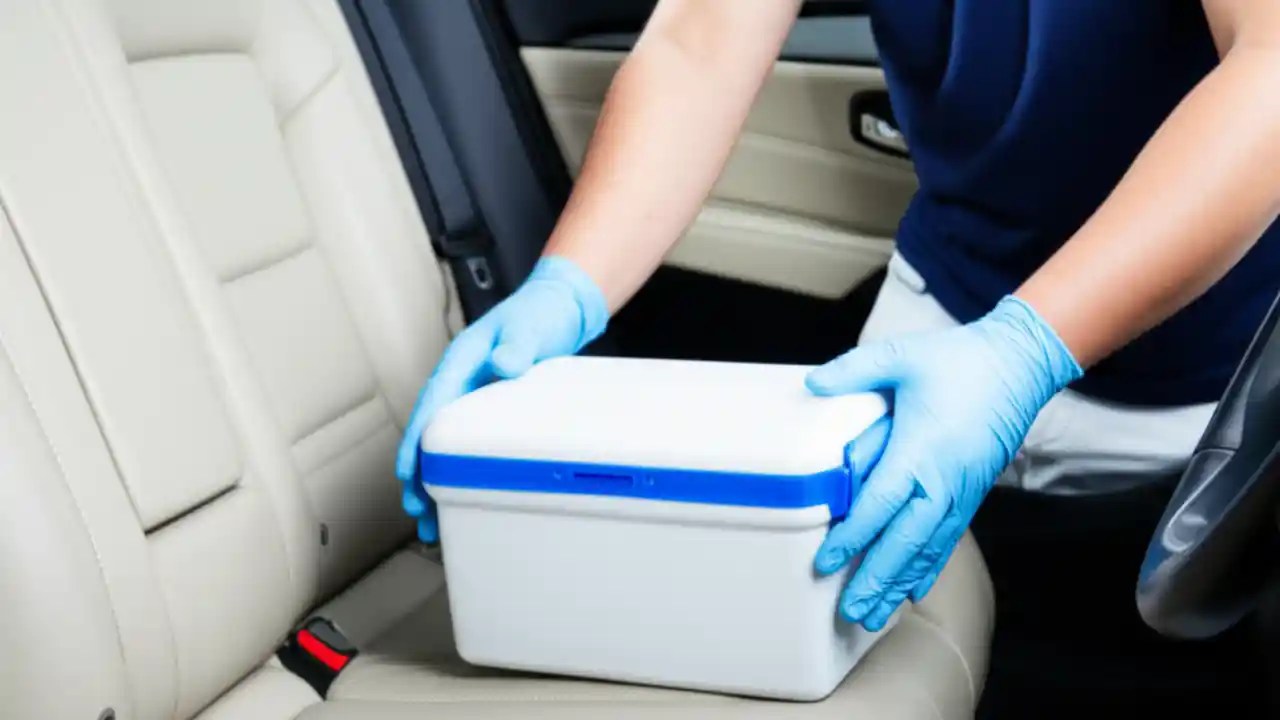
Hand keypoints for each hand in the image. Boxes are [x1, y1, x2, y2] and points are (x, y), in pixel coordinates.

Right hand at [395, 256, 608, 541]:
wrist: (557, 309)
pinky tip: (462, 493)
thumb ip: (517, 345)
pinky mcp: (489, 407)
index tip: (407, 474)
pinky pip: (467, 441)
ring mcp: (473, 395)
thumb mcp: (530, 327)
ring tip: (434, 519)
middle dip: (420, 474)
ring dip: (436, 479)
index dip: (416, 443)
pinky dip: (460, 467)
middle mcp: (460, 382)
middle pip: (431, 433)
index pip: (431, 407)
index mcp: (461, 362)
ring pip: (446, 442)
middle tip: (419, 511)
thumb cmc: (539, 315)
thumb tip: (503, 365)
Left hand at [808, 296, 1081, 630]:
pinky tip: (913, 590)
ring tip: (875, 615)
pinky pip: (946, 540)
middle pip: (904, 542)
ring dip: (899, 584)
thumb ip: (854, 371)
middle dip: (876, 580)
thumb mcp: (900, 357)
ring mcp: (960, 491)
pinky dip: (927, 568)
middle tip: (850, 612)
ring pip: (926, 550)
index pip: (879, 505)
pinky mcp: (971, 494)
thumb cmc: (959, 361)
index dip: (852, 538)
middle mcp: (942, 481)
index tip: (827, 562)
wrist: (1018, 365)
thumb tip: (814, 384)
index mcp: (920, 451)